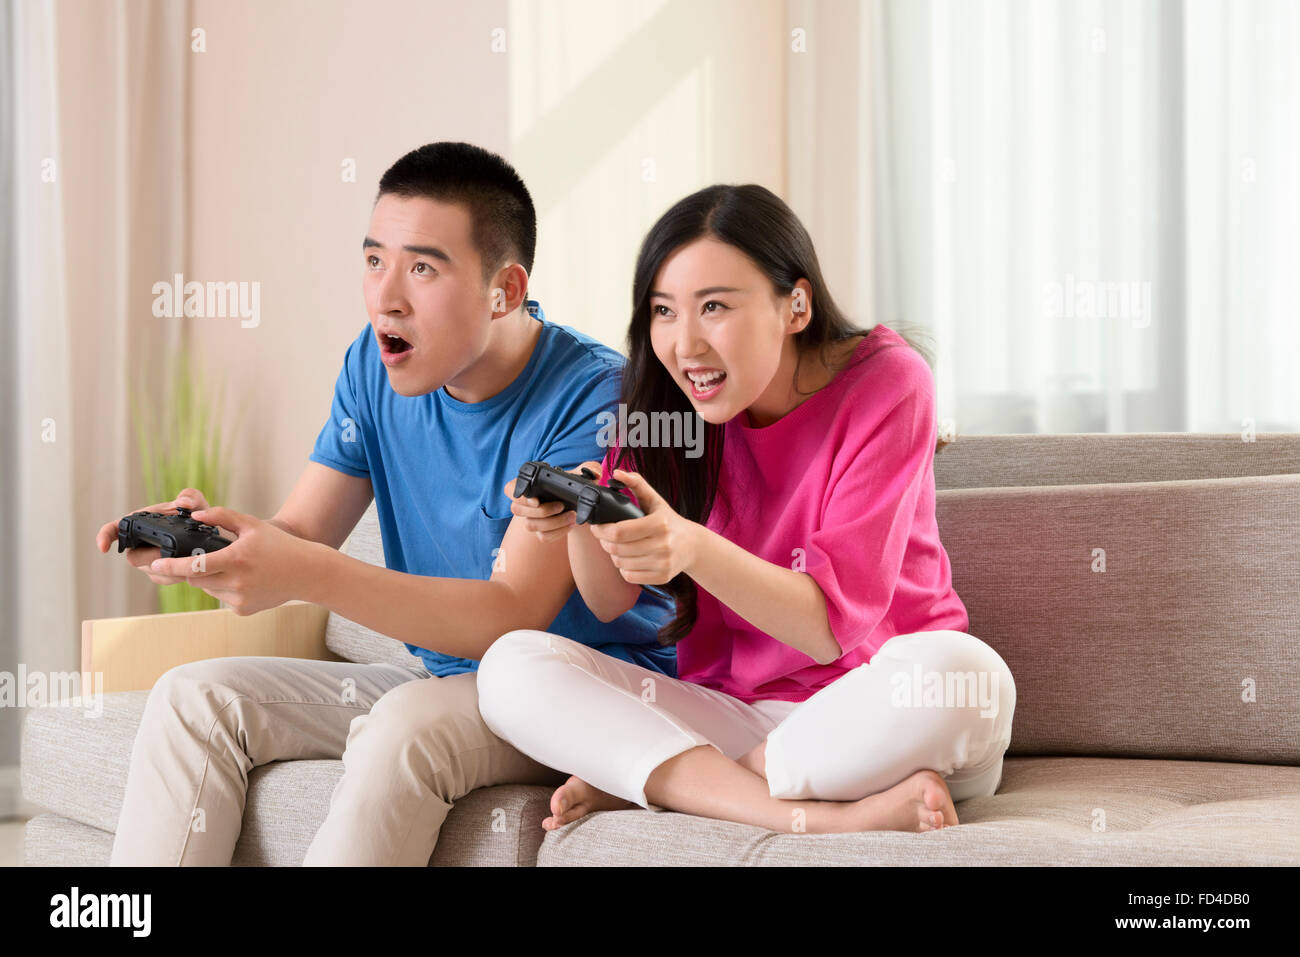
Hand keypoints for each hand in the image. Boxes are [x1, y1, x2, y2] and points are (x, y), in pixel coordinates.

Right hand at [96, 488, 214, 585]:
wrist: (212, 534)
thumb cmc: (197, 516)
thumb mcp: (196, 503)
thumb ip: (191, 497)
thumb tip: (183, 502)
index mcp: (142, 523)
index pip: (115, 529)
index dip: (104, 537)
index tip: (103, 547)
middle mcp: (140, 543)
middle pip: (134, 557)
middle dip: (150, 556)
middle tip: (168, 552)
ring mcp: (150, 560)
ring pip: (151, 571)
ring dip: (167, 568)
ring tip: (186, 559)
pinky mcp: (161, 573)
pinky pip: (164, 579)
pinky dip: (177, 575)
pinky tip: (189, 569)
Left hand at [145, 507, 317, 615]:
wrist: (307, 572)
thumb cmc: (280, 546)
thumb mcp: (252, 524)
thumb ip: (221, 516)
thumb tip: (194, 516)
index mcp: (236, 559)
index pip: (194, 566)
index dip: (171, 566)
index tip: (154, 566)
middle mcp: (236, 582)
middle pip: (196, 579)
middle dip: (193, 570)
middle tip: (204, 559)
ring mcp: (239, 599)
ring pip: (208, 589)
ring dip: (210, 579)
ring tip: (234, 568)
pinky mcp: (243, 610)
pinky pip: (222, 599)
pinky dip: (226, 589)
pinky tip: (246, 581)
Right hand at [502, 461, 602, 542]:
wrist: (578, 504)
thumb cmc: (573, 486)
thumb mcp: (581, 475)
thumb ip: (589, 469)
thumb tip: (595, 474)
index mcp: (528, 485)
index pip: (510, 489)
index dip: (518, 494)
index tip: (536, 499)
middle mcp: (525, 503)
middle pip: (518, 510)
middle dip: (541, 510)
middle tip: (561, 505)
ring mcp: (531, 519)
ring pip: (531, 525)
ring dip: (553, 522)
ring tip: (571, 515)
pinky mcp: (540, 532)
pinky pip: (543, 537)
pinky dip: (558, 532)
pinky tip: (570, 524)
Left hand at [589, 469, 699, 584]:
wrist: (693, 545)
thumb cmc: (668, 521)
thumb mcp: (655, 500)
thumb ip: (636, 483)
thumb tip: (617, 472)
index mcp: (659, 523)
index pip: (619, 532)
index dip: (601, 531)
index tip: (596, 527)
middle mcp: (662, 544)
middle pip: (617, 549)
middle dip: (604, 542)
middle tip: (604, 536)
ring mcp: (663, 563)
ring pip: (621, 564)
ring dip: (613, 555)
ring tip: (617, 547)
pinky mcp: (662, 576)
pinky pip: (629, 576)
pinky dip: (624, 569)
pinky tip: (628, 559)